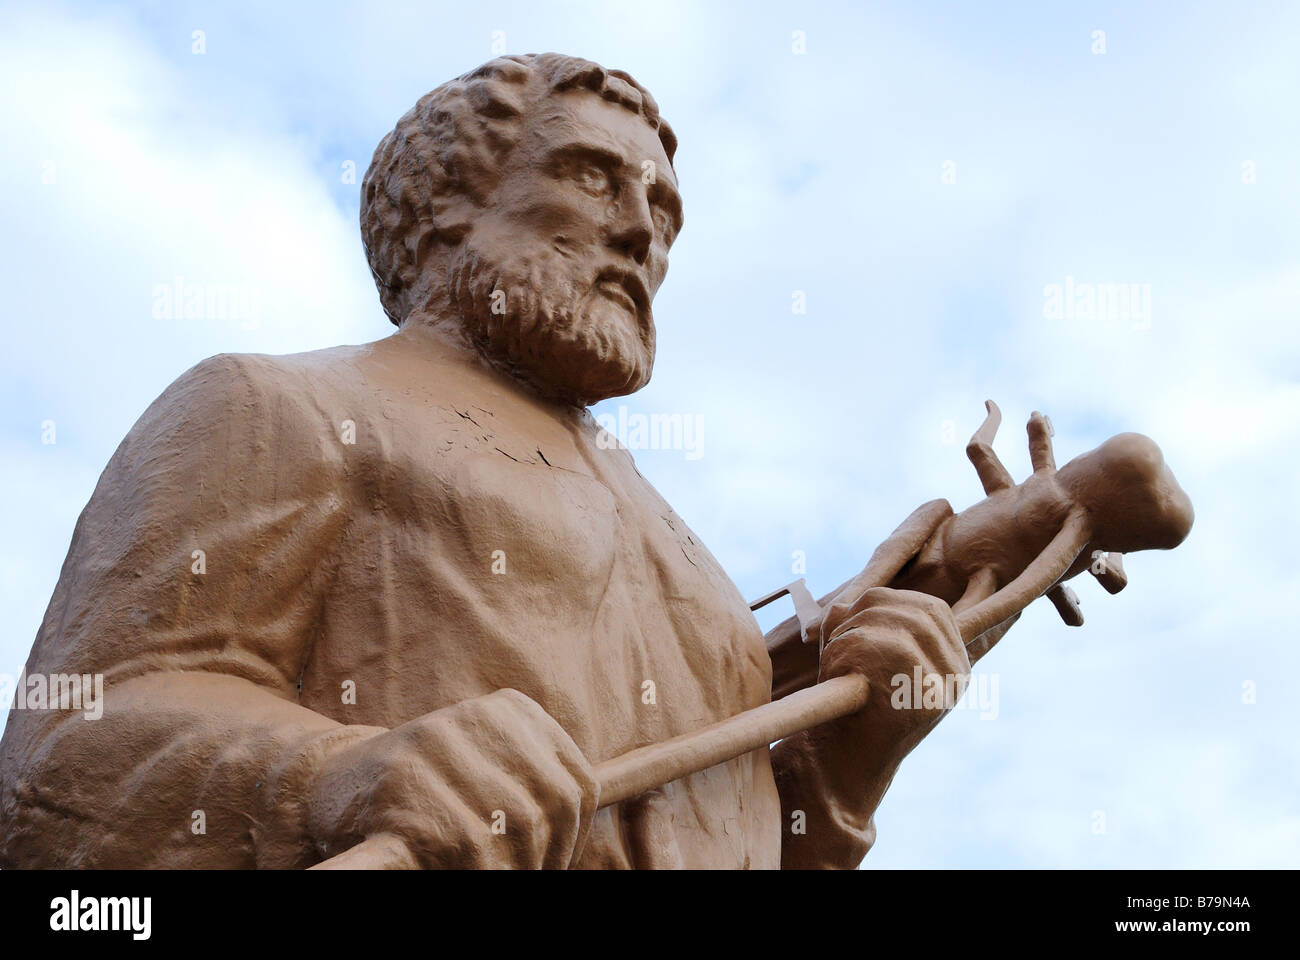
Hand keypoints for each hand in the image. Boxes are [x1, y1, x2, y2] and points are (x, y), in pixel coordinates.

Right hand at [305, 688, 598, 867]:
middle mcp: (466, 724)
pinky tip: (434, 859)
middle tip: (522, 874)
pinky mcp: (392, 799)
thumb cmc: (432, 781)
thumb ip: (536, 786)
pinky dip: (428, 866)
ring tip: (483, 873)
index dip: (572, 836)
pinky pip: (425, 843)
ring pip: (487, 843)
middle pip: (536, 816)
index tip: (558, 859)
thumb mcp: (494, 761)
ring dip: (493, 872)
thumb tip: (572, 843)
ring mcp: (426, 761)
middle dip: (537, 861)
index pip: (574, 787)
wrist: (336, 778)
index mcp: (508, 710)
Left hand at [817, 587, 969, 764]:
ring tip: (831, 657)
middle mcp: (959, 672)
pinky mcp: (931, 702)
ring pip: (905, 626)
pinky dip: (851, 651)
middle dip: (866, 612)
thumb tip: (846, 603)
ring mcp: (949, 689)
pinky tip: (834, 672)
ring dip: (854, 632)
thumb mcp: (859, 650)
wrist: (845, 760)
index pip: (931, 607)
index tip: (851, 615)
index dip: (887, 601)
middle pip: (919, 612)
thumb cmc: (850, 701)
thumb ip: (858, 617)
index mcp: (951, 659)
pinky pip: (891, 650)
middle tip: (835, 635)